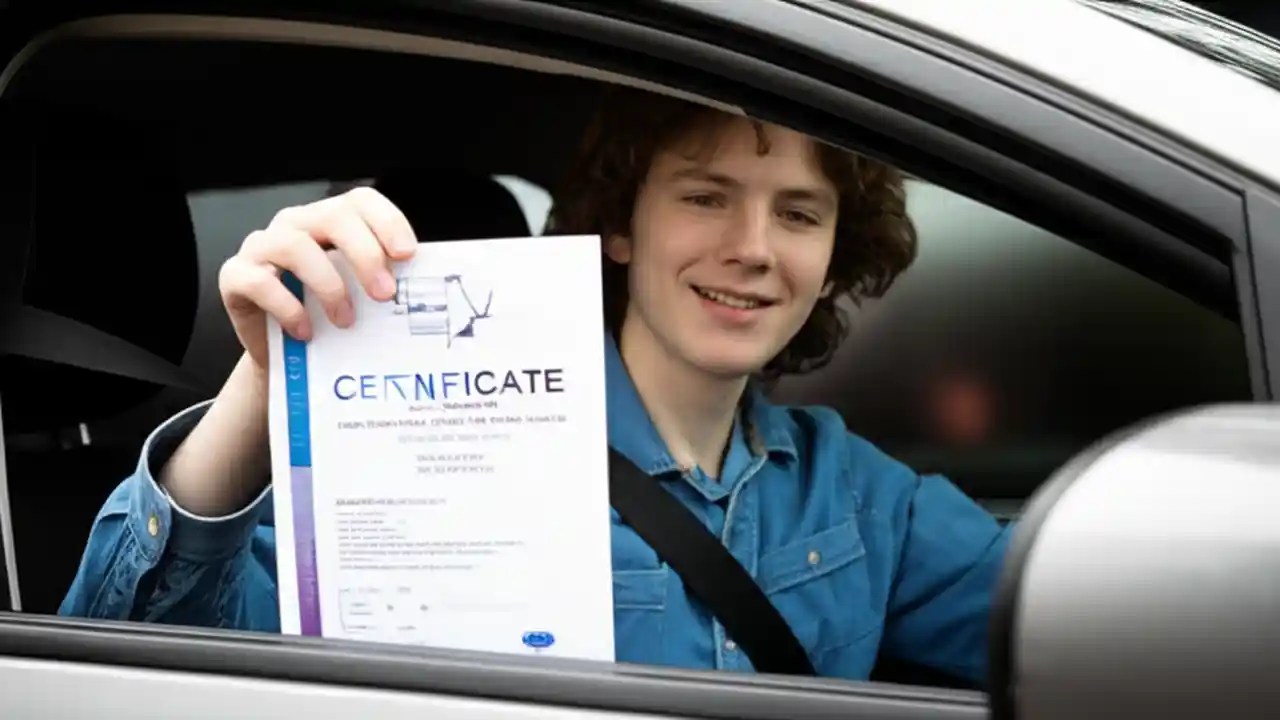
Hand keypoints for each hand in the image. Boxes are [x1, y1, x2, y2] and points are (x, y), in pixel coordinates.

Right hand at [218, 187, 417, 369]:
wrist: (282, 358)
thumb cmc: (325, 319)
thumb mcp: (357, 295)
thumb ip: (380, 280)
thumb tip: (422, 288)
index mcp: (328, 222)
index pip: (360, 201)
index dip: (386, 221)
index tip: (407, 254)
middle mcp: (295, 225)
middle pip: (333, 217)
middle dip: (365, 254)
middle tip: (384, 293)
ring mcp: (262, 247)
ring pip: (295, 245)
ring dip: (328, 284)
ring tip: (345, 320)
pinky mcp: (236, 276)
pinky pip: (259, 282)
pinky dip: (288, 307)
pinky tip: (306, 330)